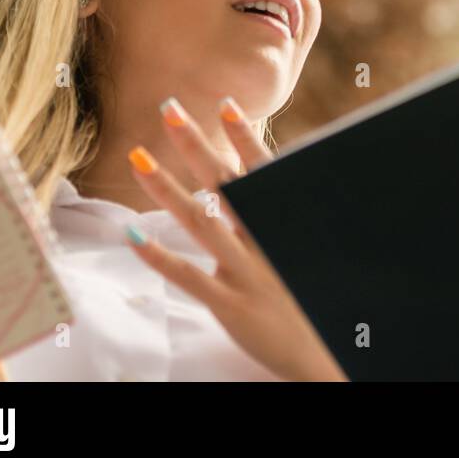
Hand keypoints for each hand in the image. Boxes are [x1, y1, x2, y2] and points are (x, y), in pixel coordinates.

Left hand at [124, 97, 344, 380]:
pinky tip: (132, 235)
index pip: (263, 171)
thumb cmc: (315, 299)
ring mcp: (245, 272)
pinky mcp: (229, 304)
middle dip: (196, 144)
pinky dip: (159, 256)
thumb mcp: (303, 249)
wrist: (326, 353)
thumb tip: (266, 187)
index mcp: (283, 225)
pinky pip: (188, 277)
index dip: (244, 138)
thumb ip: (282, 219)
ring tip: (138, 157)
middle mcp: (263, 241)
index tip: (227, 104)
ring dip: (167, 188)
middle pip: (224, 184)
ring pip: (200, 222)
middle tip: (169, 109)